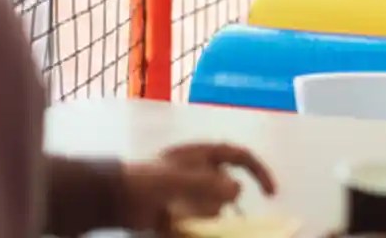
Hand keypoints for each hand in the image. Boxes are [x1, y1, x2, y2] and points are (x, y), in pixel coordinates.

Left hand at [121, 142, 276, 232]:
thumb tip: (237, 191)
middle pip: (228, 186)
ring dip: (210, 217)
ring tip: (184, 216)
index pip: (240, 157)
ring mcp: (189, 194)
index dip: (259, 171)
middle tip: (222, 218)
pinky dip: (201, 230)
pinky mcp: (180, 213)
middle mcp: (199, 172)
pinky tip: (185, 228)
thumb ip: (211, 184)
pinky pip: (201, 224)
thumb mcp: (180, 178)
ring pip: (214, 208)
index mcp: (201, 155)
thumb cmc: (146, 180)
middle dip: (226, 202)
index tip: (272, 194)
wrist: (113, 199)